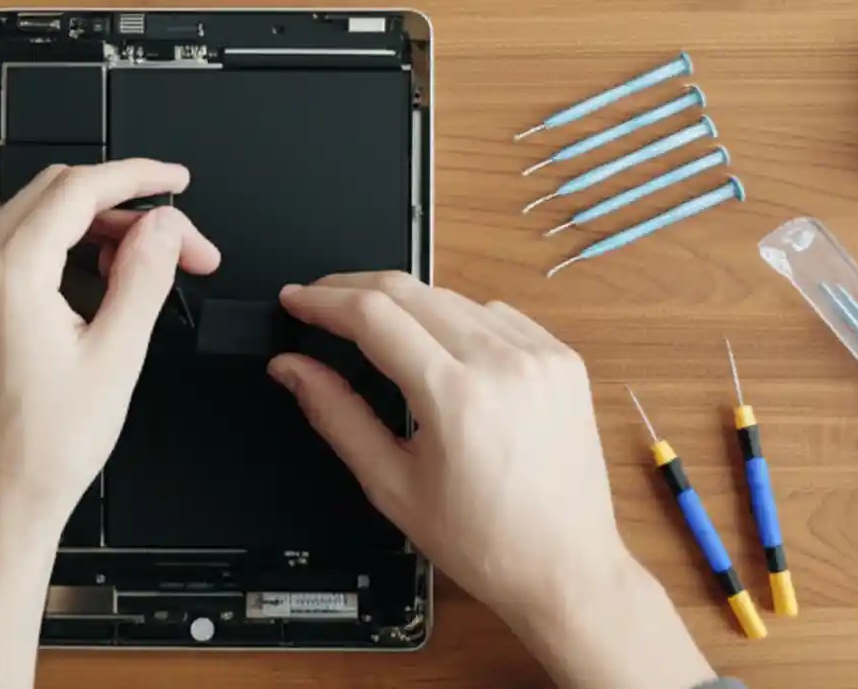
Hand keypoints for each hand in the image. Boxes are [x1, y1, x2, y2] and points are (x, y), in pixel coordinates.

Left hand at [0, 159, 219, 524]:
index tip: (174, 181)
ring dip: (91, 226)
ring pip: (30, 218)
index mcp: (6, 279)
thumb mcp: (116, 358)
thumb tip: (164, 227)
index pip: (78, 190)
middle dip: (123, 206)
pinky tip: (96, 275)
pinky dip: (56, 248)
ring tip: (146, 262)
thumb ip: (144, 276)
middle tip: (178, 238)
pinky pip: (7, 248)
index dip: (137, 177)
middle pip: (53, 196)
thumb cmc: (43, 451)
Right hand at [269, 271, 618, 611]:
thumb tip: (291, 368)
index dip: (323, 300)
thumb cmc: (481, 541)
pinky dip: (455, 317)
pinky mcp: (562, 359)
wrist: (566, 569)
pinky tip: (438, 343)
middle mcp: (502, 361)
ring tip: (374, 327)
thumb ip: (336, 415)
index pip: (374, 316)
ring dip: (404, 302)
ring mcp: (540, 354)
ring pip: (451, 296)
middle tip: (319, 303)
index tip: (294, 300)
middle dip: (354, 288)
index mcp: (455, 396)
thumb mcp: (391, 485)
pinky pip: (495, 314)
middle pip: (409, 291)